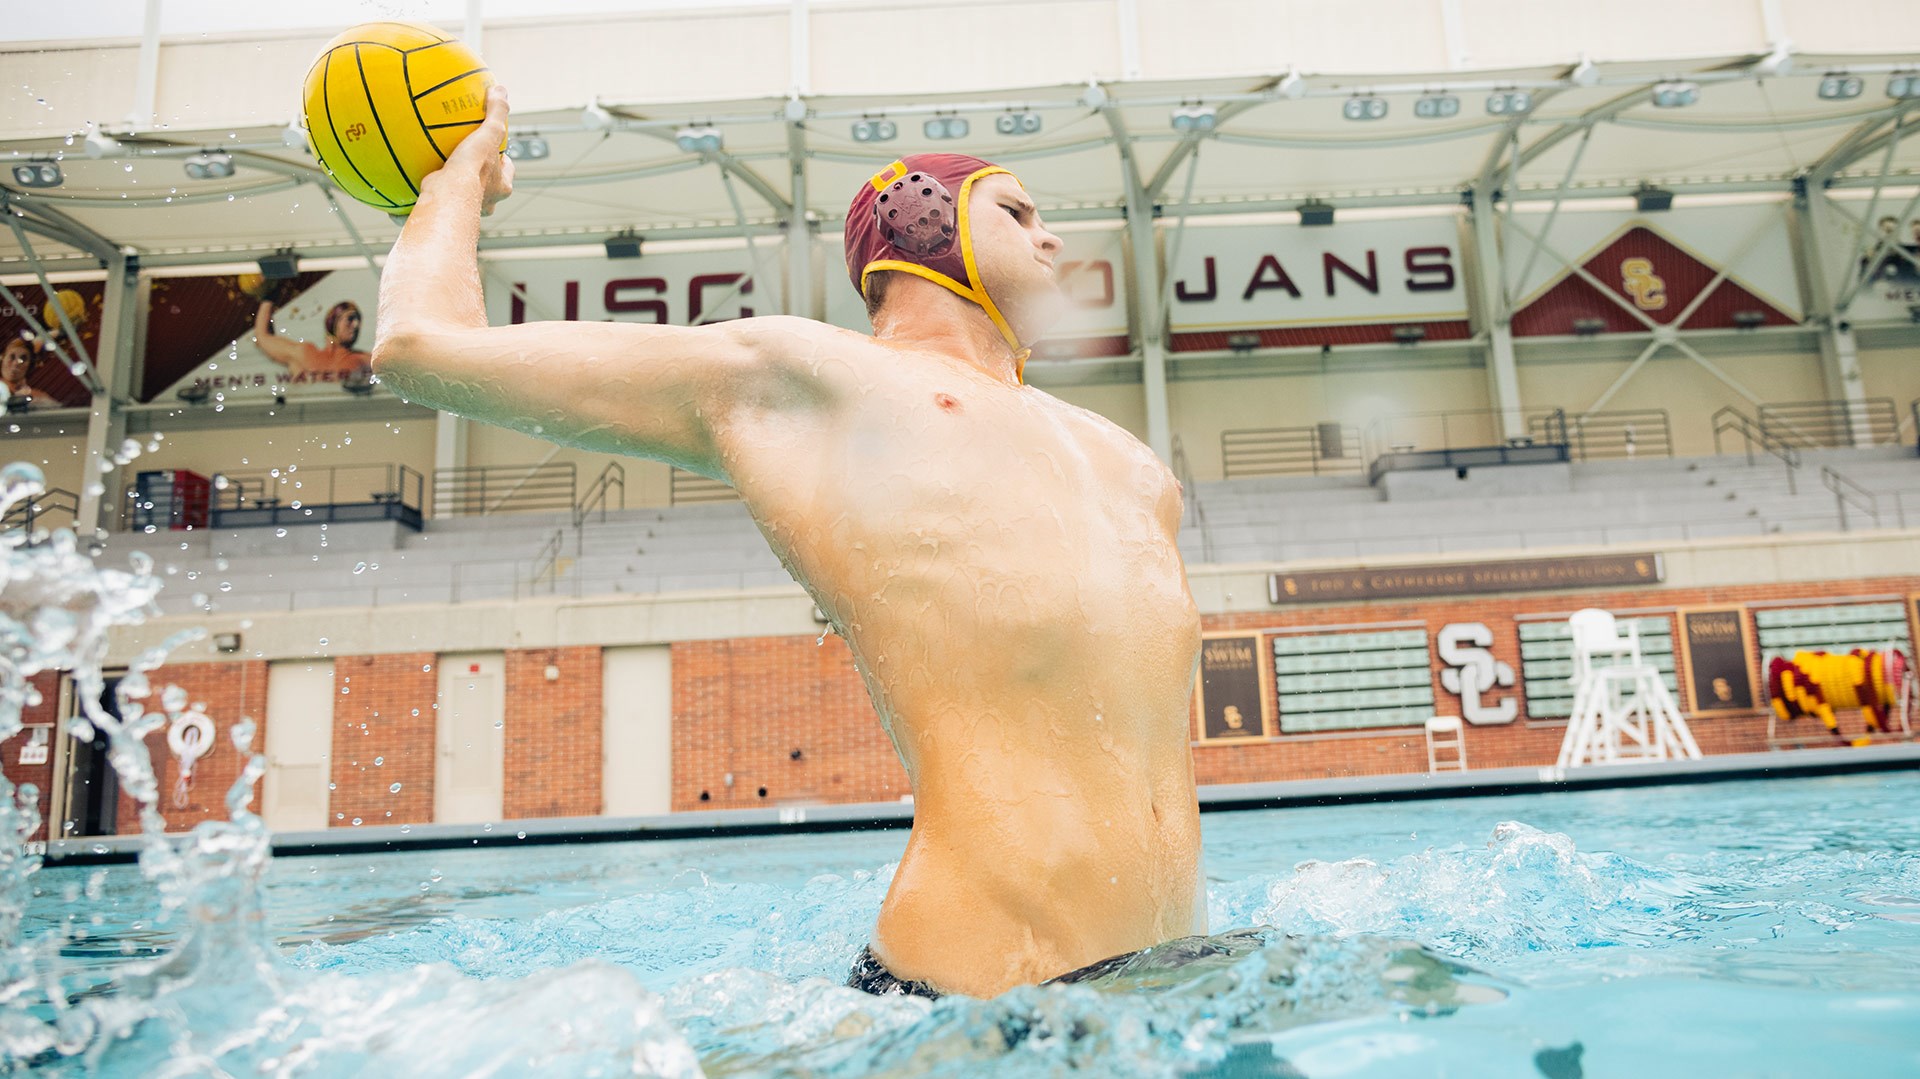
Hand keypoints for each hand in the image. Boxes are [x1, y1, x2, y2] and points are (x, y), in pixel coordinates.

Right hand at [444, 84, 515, 215]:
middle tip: (467, 155)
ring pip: (464, 193)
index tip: (493, 146)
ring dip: (455, 181)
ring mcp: (466, 207)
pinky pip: (439, 195)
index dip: (502, 157)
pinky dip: (431, 187)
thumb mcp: (489, 133)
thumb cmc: (473, 168)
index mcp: (502, 187)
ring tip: (442, 164)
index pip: (506, 169)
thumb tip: (500, 89)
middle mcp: (487, 201)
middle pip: (486, 183)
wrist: (447, 196)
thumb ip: (496, 112)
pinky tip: (418, 174)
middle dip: (479, 172)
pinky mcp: (446, 208)